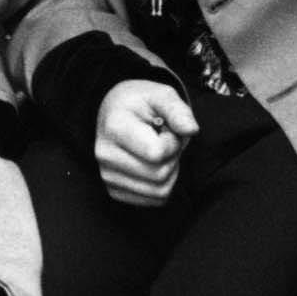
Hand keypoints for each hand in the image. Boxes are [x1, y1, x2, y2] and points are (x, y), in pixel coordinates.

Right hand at [94, 79, 198, 205]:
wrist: (114, 113)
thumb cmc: (140, 103)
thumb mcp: (161, 95)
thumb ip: (178, 110)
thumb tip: (191, 130)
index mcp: (114, 127)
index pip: (157, 153)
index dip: (172, 141)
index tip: (166, 129)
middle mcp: (105, 155)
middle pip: (160, 175)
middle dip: (173, 158)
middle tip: (165, 141)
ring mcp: (107, 176)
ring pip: (160, 192)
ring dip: (170, 172)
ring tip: (159, 152)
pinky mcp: (115, 191)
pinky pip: (155, 200)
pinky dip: (163, 184)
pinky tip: (153, 164)